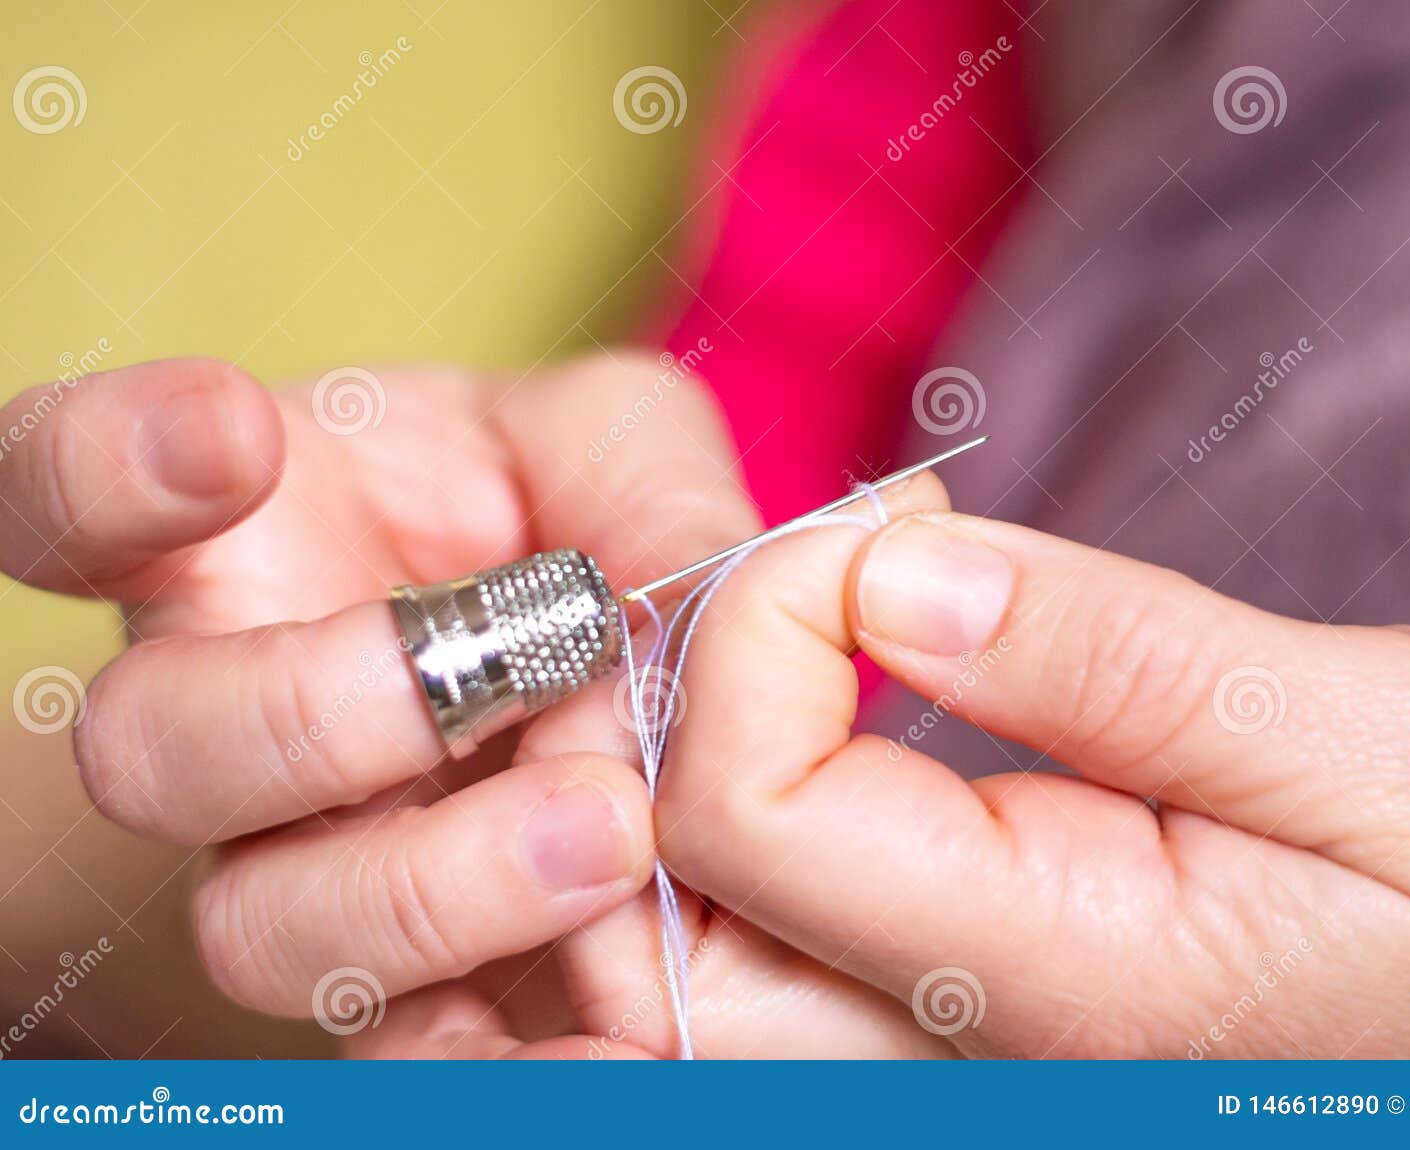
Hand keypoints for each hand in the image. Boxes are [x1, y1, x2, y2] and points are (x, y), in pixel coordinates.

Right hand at [0, 353, 758, 1053]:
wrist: (643, 681)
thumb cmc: (593, 524)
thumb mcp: (626, 457)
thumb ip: (635, 478)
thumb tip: (657, 600)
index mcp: (241, 554)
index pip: (66, 505)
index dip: (96, 475)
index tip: (230, 433)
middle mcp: (237, 725)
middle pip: (152, 753)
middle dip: (312, 717)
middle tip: (493, 685)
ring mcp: (311, 872)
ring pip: (261, 926)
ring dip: (429, 887)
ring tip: (607, 836)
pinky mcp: (415, 997)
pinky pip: (410, 1066)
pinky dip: (507, 1070)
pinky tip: (615, 1052)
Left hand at [640, 508, 1409, 1056]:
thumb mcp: (1383, 744)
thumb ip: (1114, 665)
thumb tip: (885, 576)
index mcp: (1060, 986)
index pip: (742, 814)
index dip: (754, 627)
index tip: (888, 523)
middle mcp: (966, 1065)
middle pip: (660, 929)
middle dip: (674, 719)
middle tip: (812, 577)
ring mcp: (956, 1068)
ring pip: (691, 961)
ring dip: (695, 772)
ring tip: (821, 628)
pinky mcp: (969, 1035)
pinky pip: (774, 952)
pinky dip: (751, 816)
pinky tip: (841, 712)